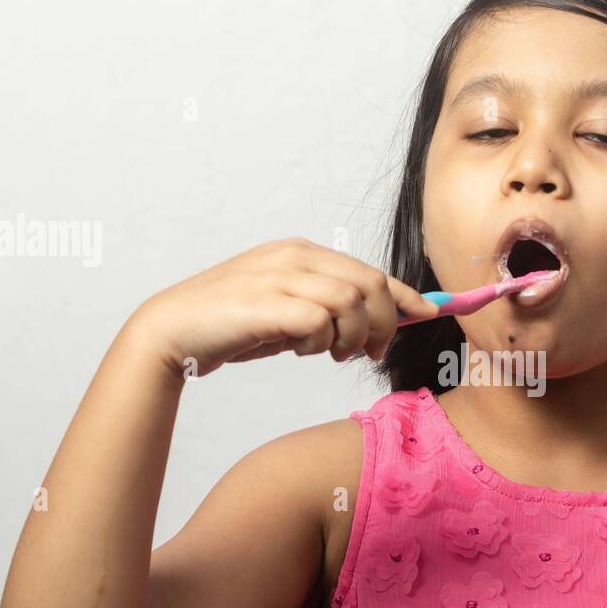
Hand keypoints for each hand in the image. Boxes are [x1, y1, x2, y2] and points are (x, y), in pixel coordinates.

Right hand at [129, 238, 439, 377]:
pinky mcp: (268, 303)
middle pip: (370, 283)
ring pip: (353, 301)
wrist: (174, 331)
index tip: (432, 314)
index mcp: (302, 253)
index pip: (369, 270)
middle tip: (373, 353)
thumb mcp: (289, 315)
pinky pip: (321, 321)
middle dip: (385, 323)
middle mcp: (295, 257)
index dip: (406, 294)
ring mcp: (281, 277)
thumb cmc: (234, 327)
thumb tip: (380, 327)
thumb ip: (329, 314)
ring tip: (334, 354)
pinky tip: (303, 351)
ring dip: (353, 336)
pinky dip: (322, 342)